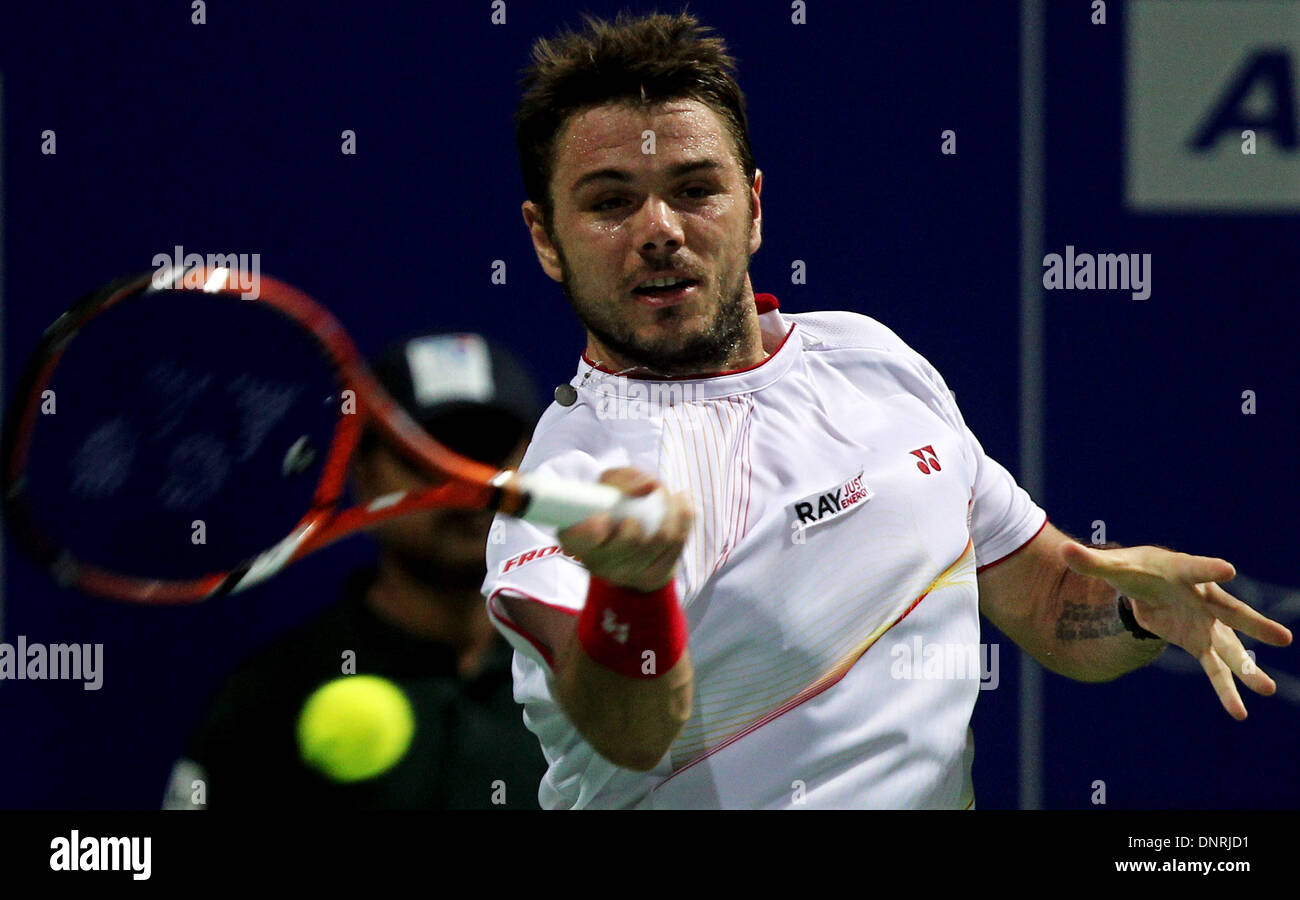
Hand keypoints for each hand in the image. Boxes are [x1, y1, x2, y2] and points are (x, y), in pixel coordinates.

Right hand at [558, 468, 692, 591]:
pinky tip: (682, 505)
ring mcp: (623, 575)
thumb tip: (648, 485)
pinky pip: (676, 546)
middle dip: (649, 507)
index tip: (604, 517)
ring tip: (669, 493)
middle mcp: (595, 562)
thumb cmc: (614, 504)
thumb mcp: (610, 484)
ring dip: (671, 509)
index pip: (577, 539)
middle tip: (656, 487)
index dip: (591, 531)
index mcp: (575, 537)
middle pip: (629, 540)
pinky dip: (683, 519)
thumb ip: (622, 479)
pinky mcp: (650, 578)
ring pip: (660, 540)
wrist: (635, 536)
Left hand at [1060, 542, 1292, 719]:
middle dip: (1252, 623)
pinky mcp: (1200, 642)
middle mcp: (1203, 597)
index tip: (1228, 570)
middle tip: (1281, 637)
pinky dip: (1225, 689)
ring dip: (1247, 668)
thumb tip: (1063, 551)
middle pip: (1230, 611)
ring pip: (1230, 647)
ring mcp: (1206, 622)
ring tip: (1267, 689)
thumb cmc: (1136, 569)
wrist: (1150, 582)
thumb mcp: (1113, 566)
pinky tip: (1239, 713)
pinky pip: (1215, 669)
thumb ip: (1090, 561)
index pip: (1196, 568)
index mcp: (1181, 571)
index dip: (1209, 569)